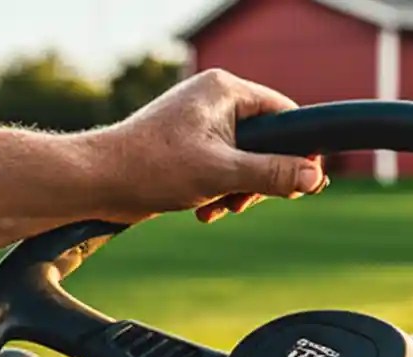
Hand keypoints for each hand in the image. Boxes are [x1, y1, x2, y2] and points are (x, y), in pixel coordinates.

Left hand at [83, 68, 327, 224]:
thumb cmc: (152, 167)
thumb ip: (272, 174)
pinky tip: (204, 209)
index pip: (284, 113)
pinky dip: (220, 191)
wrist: (98, 181)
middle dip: (259, 178)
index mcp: (225, 91)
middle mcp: (214, 100)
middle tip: (243, 200)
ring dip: (238, 190)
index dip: (298, 150)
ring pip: (245, 160)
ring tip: (217, 206)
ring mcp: (201, 123)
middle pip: (267, 142)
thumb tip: (314, 178)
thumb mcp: (222, 173)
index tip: (302, 181)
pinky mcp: (189, 145)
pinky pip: (223, 168)